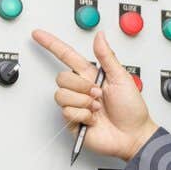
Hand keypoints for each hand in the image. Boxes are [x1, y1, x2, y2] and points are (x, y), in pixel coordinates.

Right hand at [32, 28, 157, 160]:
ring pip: (61, 95)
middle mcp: (81, 89)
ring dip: (83, 101)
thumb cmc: (131, 108)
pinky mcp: (73, 121)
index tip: (38, 34)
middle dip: (80, 85)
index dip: (52, 44)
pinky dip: (84, 115)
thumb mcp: (122, 78)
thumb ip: (107, 56)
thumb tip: (100, 36)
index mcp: (91, 75)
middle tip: (98, 93)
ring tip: (97, 107)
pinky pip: (67, 112)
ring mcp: (76, 105)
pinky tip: (93, 119)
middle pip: (61, 77)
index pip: (67, 56)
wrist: (133, 135)